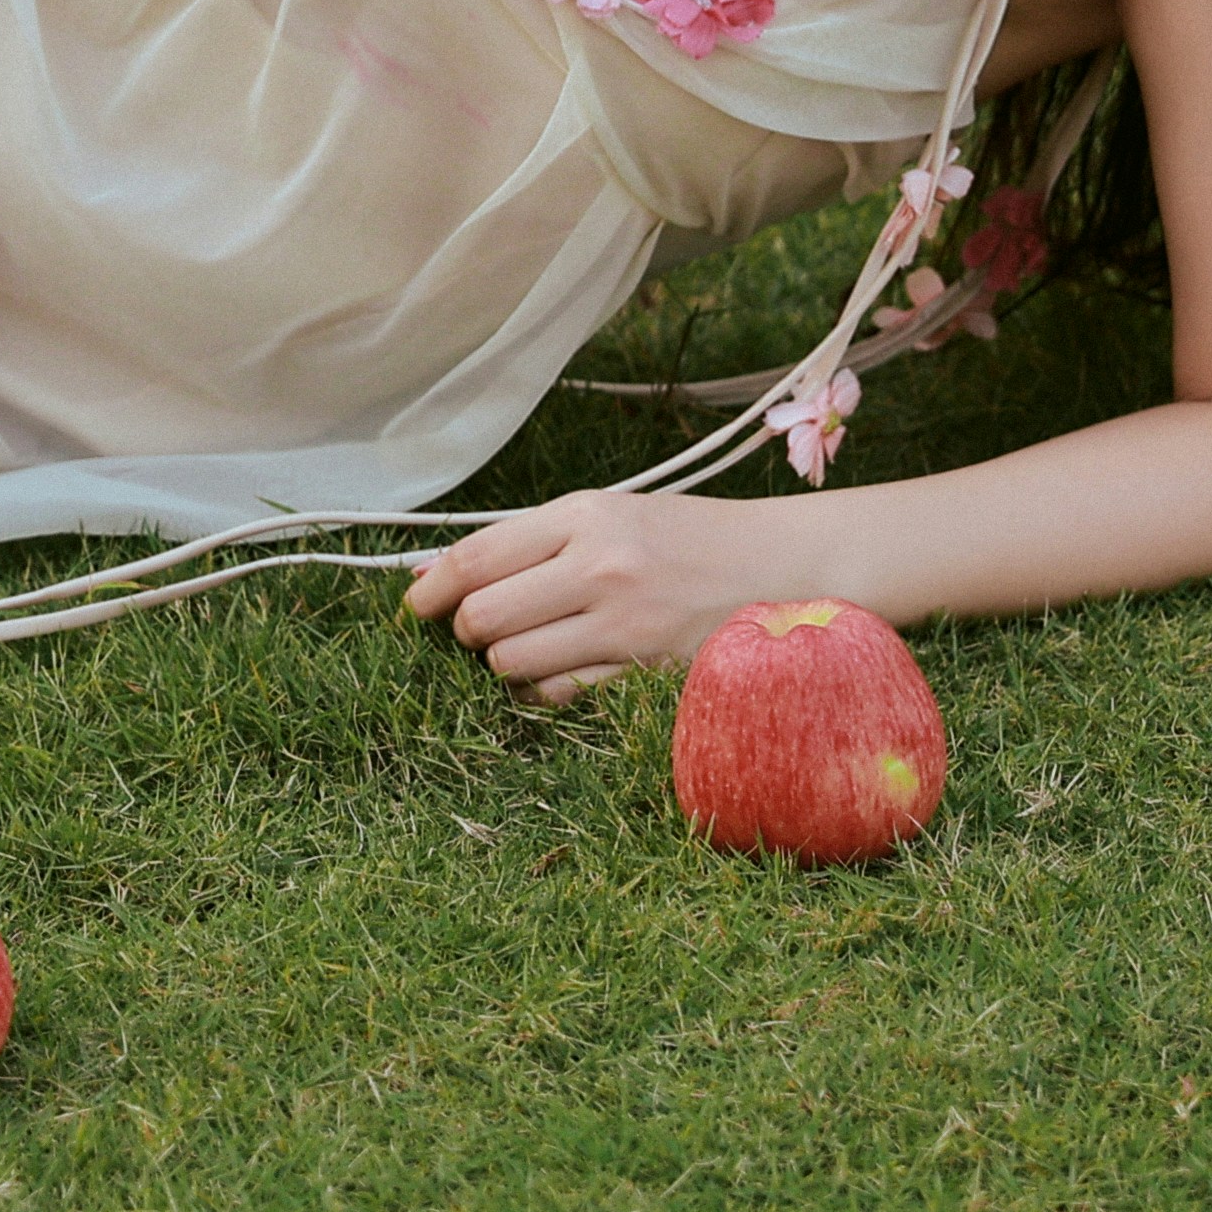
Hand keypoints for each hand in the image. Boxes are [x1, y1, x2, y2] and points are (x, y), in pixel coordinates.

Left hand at [399, 488, 832, 704]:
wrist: (794, 564)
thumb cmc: (694, 539)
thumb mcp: (614, 517)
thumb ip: (530, 542)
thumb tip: (431, 575)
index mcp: (587, 516)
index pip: (476, 557)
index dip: (433, 589)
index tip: (418, 606)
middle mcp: (600, 566)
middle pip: (483, 616)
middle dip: (469, 632)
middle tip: (483, 631)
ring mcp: (625, 624)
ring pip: (512, 663)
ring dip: (506, 665)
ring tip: (532, 648)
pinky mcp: (646, 671)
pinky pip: (560, 695)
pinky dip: (546, 691)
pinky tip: (563, 674)